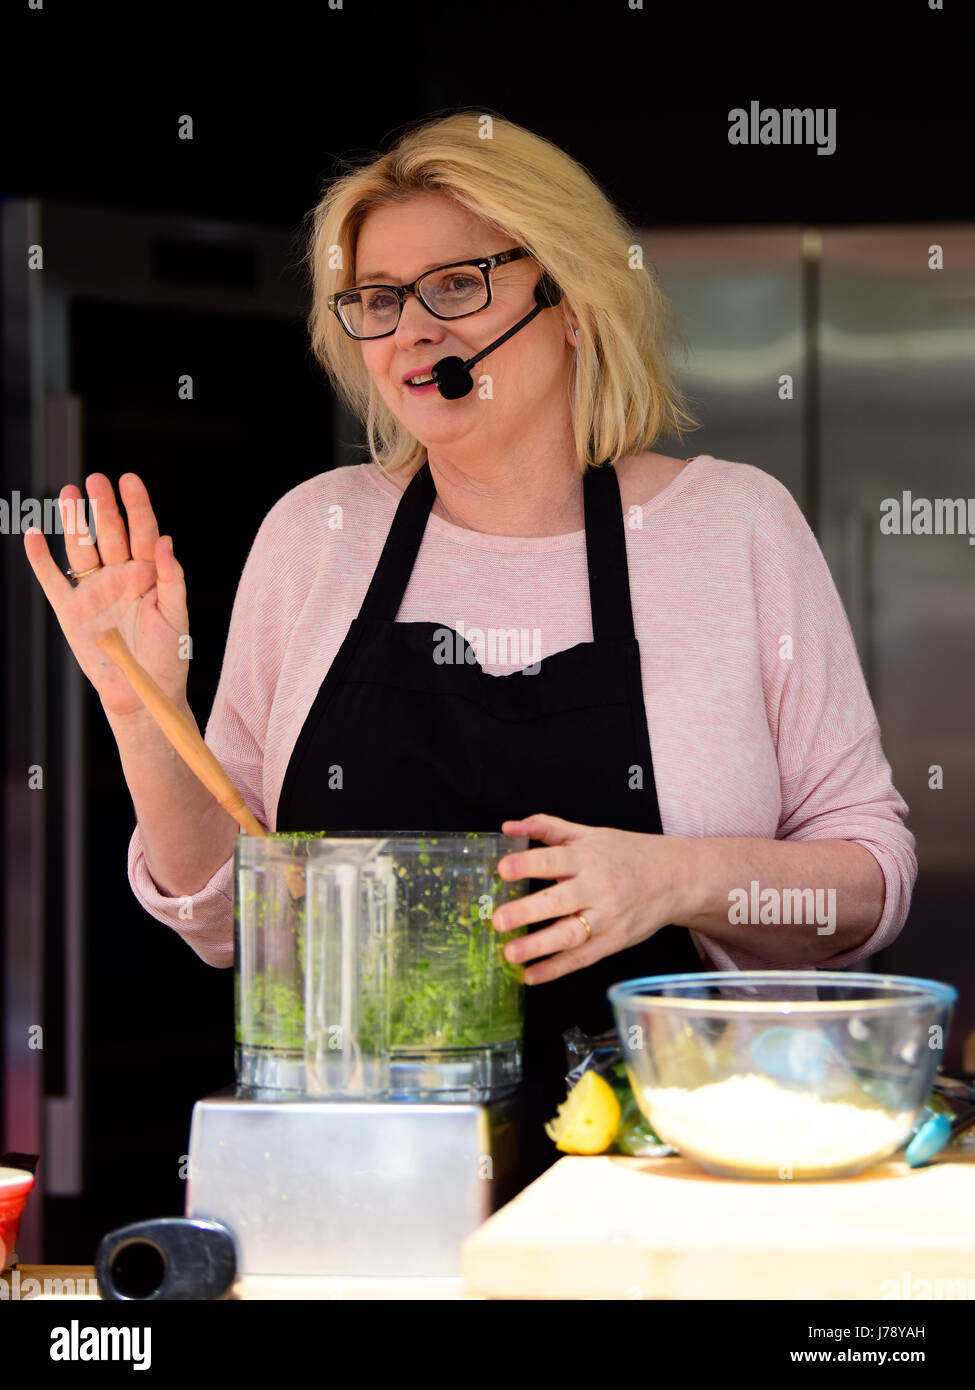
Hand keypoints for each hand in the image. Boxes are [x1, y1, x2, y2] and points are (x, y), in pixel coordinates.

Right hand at [23, 473, 190, 717]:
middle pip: (110, 533)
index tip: (129, 481)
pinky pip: (52, 580)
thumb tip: (165, 542)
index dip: (137, 506)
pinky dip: (40, 559)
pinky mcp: (70, 609)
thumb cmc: (167, 655)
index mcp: (149, 572)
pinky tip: (33, 535)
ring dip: (74, 522)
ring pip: (81, 549)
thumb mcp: (176, 617)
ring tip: (69, 494)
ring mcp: (93, 590)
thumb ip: (172, 580)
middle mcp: (120, 574)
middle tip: (96, 480)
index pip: (143, 531)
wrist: (142, 692)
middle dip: (103, 506)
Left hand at [493, 813, 692, 983]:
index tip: (502, 869)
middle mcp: (597, 888)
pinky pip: (582, 958)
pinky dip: (556, 969)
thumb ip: (547, 828)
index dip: (527, 864)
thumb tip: (508, 826)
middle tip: (499, 920)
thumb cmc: (627, 854)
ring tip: (510, 954)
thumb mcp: (589, 834)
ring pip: (570, 934)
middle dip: (528, 911)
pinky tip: (531, 975)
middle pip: (560, 900)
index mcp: (587, 858)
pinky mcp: (613, 942)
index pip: (553, 860)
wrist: (675, 878)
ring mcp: (607, 918)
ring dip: (539, 946)